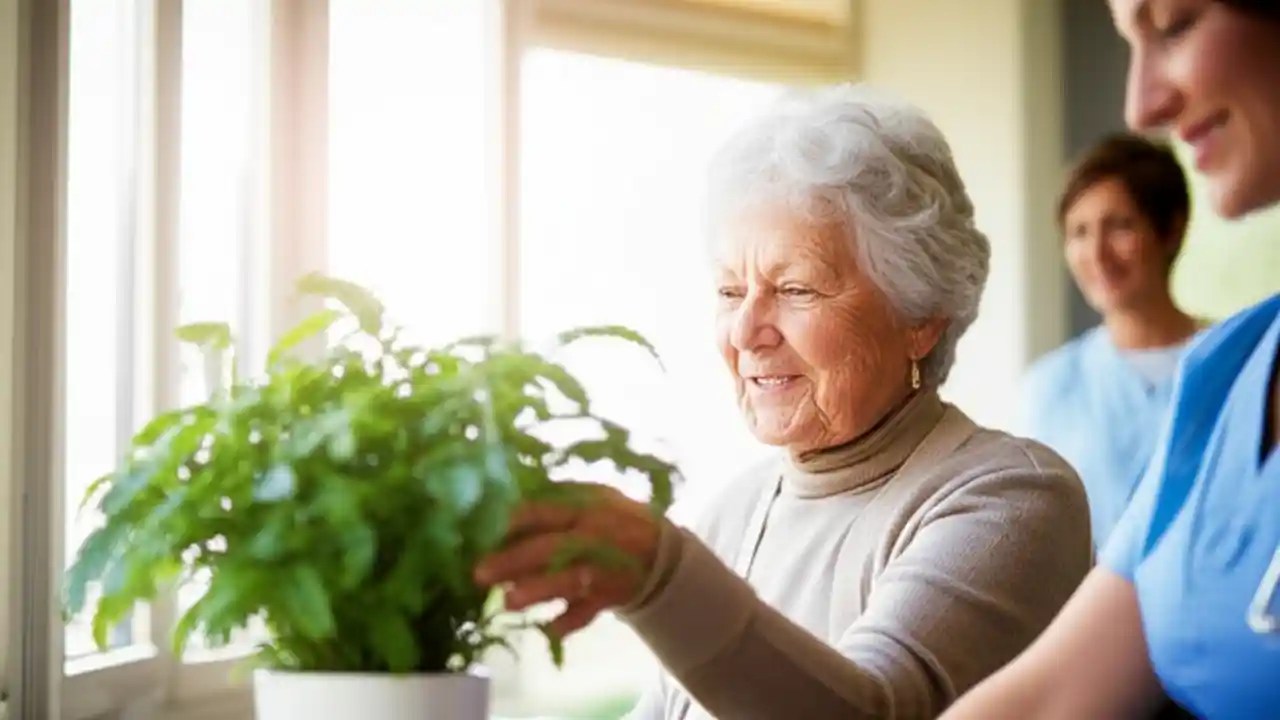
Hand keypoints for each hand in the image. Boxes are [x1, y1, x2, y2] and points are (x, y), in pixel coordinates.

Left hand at [474, 482, 660, 638]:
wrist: (659, 552)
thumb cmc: (613, 517)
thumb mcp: (593, 496)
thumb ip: (558, 496)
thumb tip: (511, 492)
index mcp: (585, 509)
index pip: (546, 511)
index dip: (516, 518)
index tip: (485, 526)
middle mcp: (591, 539)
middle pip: (549, 549)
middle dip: (514, 561)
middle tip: (479, 573)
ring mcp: (600, 571)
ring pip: (567, 582)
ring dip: (538, 591)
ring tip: (508, 602)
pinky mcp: (607, 597)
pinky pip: (587, 612)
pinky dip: (570, 623)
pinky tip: (548, 630)